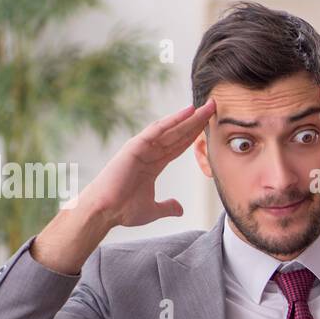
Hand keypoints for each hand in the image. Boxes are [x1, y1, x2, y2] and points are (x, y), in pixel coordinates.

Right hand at [77, 99, 216, 227]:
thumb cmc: (123, 210)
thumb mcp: (153, 210)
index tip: (210, 126)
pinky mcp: (135, 146)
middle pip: (178, 133)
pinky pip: (157, 130)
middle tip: (214, 107)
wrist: (105, 212)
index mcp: (154, 164)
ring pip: (171, 128)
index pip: (179, 145)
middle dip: (196, 121)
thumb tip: (180, 209)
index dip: (194, 135)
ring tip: (206, 107)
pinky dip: (172, 120)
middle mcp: (149, 152)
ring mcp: (142, 147)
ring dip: (189, 117)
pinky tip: (187, 111)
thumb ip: (167, 207)